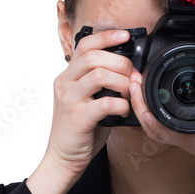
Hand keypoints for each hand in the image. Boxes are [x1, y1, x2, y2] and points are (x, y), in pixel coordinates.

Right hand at [40, 28, 134, 178]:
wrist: (62, 158)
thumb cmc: (80, 130)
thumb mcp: (87, 99)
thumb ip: (101, 83)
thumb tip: (129, 70)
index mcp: (68, 76)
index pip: (85, 45)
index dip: (106, 36)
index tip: (125, 35)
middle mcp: (65, 83)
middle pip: (94, 56)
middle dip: (121, 62)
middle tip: (132, 75)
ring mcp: (70, 99)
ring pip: (99, 74)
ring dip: (122, 81)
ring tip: (129, 93)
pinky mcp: (78, 117)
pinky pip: (104, 102)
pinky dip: (120, 104)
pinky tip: (123, 110)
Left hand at [127, 44, 194, 193]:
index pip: (159, 114)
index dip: (143, 96)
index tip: (138, 77)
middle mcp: (186, 138)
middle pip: (149, 122)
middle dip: (137, 99)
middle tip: (132, 78)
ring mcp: (186, 142)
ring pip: (154, 129)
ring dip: (143, 109)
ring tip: (139, 87)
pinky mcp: (189, 142)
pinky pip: (165, 131)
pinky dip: (155, 118)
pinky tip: (155, 103)